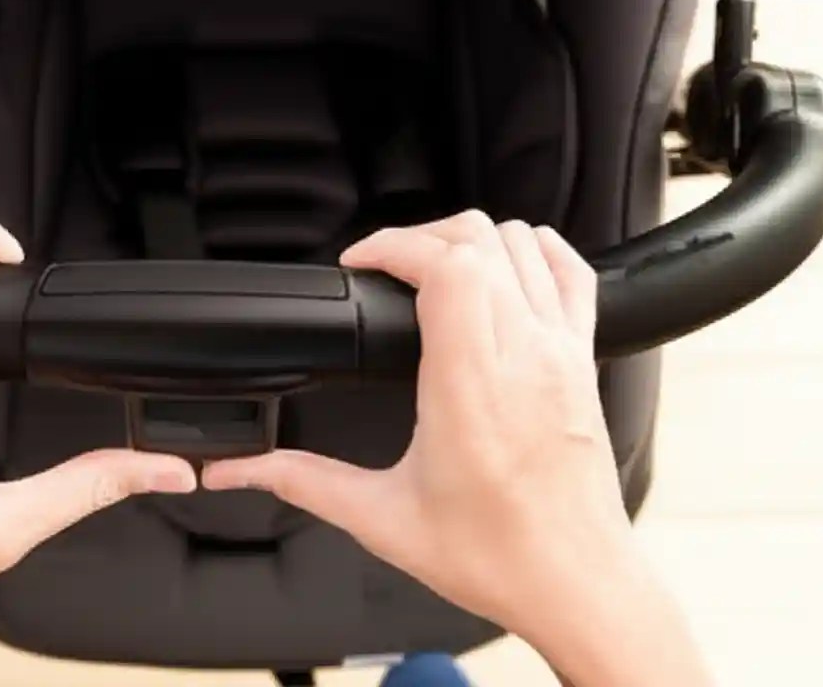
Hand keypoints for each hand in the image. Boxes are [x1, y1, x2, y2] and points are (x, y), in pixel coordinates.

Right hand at [204, 211, 710, 684]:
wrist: (577, 585)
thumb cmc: (497, 557)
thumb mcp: (382, 519)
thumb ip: (302, 482)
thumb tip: (240, 470)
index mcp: (470, 387)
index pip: (446, 266)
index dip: (392, 245)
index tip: (359, 265)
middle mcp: (522, 356)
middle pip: (478, 239)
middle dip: (419, 237)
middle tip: (383, 270)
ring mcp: (560, 352)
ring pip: (523, 244)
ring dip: (470, 240)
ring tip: (432, 270)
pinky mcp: (583, 361)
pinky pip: (573, 273)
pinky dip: (537, 251)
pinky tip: (506, 269)